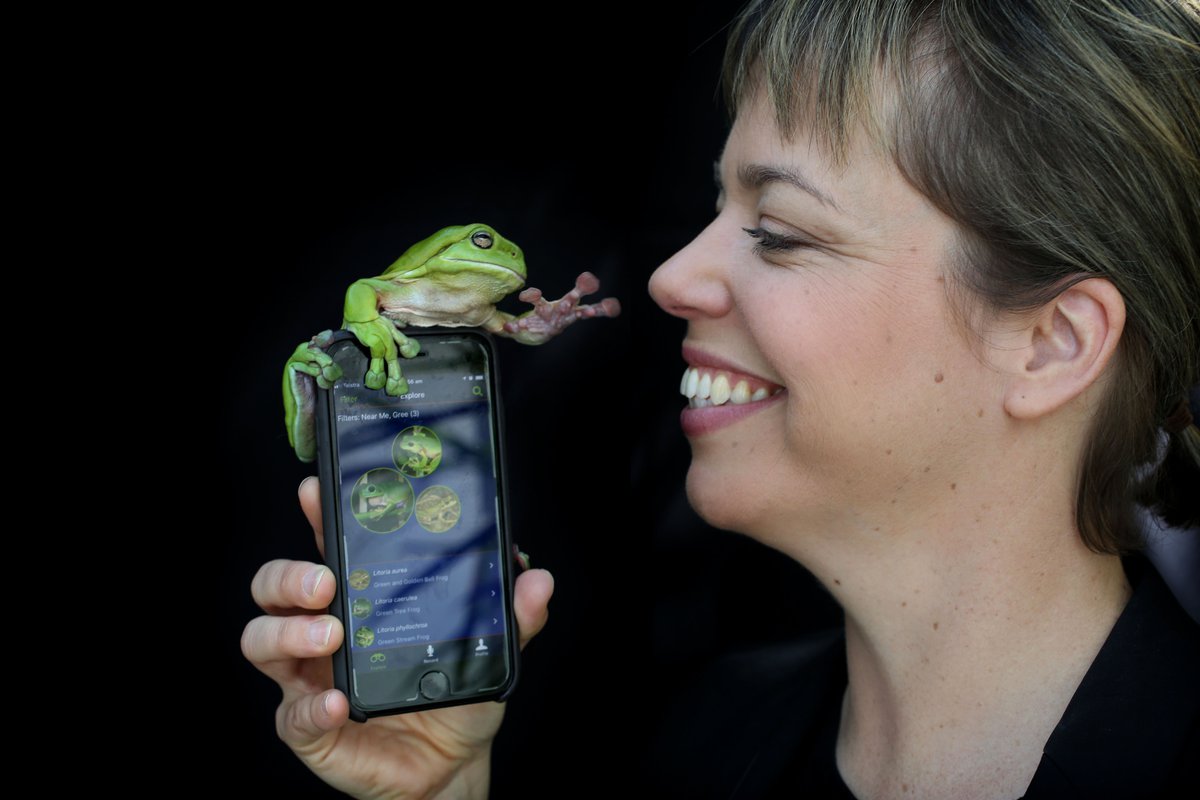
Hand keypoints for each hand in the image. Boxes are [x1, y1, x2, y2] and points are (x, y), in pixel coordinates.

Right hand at [242, 476, 553, 799]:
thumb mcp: (490, 648)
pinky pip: (292, 716)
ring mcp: (309, 678)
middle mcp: (323, 632)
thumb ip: (513, 615)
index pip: (326, 548)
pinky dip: (310, 708)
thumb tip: (537, 580)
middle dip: (289, 575)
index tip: (319, 492)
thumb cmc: (454, 695)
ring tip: (332, 635)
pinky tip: (335, 703)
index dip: (317, 518)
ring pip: (261, 640)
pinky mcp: (311, 727)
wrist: (452, 763)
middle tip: (326, 581)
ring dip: (288, 631)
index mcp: (359, 600)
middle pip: (273, 588)